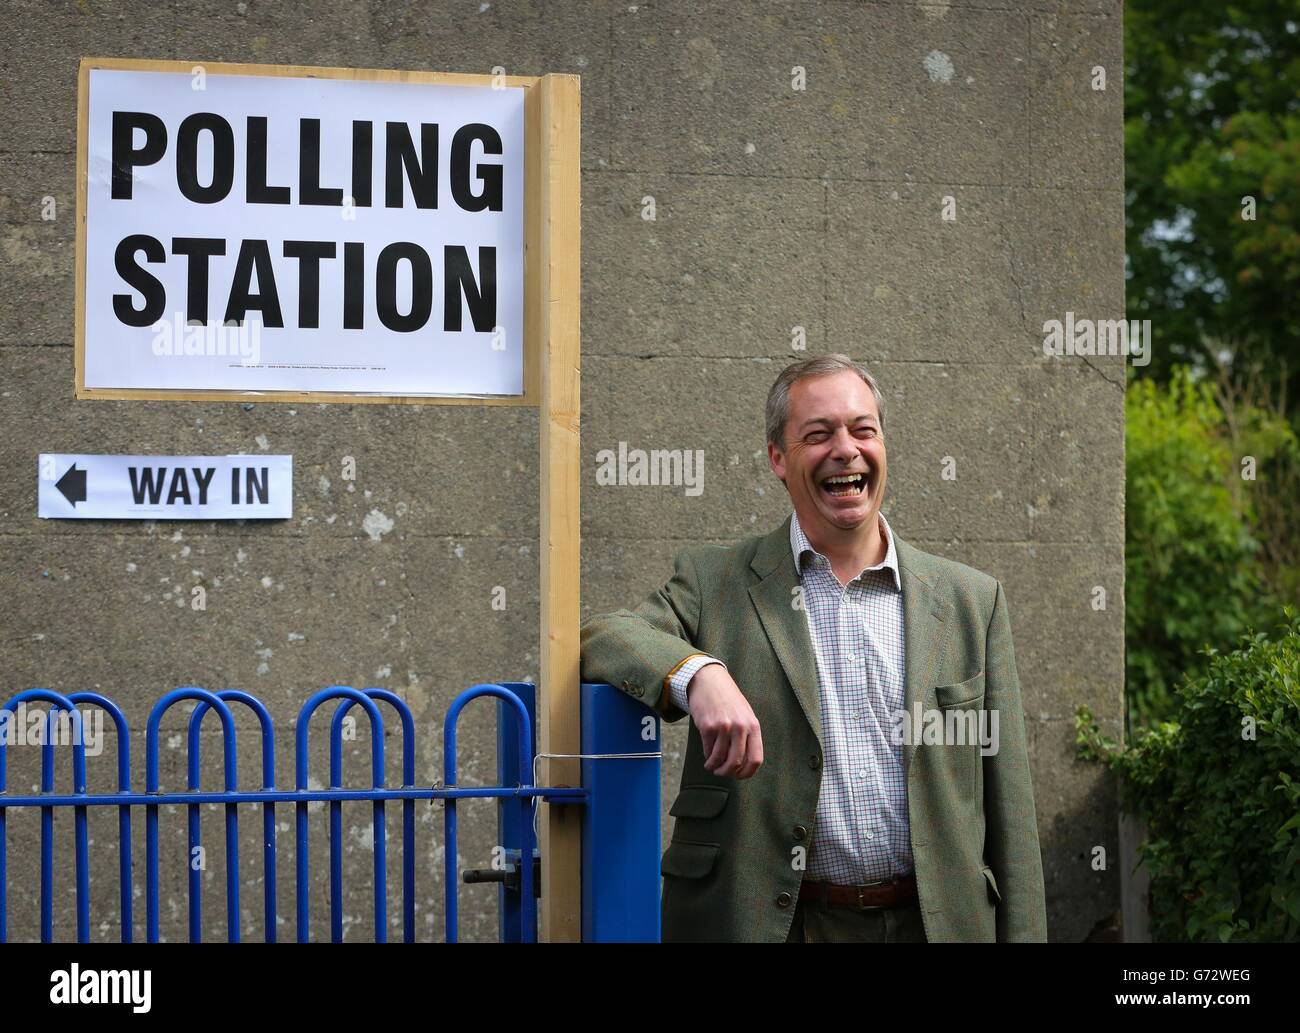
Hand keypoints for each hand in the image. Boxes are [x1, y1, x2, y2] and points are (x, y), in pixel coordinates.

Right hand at [687, 664, 763, 778]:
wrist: (709, 681)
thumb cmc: (728, 700)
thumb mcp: (745, 716)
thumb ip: (747, 737)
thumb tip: (743, 765)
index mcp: (753, 726)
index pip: (756, 759)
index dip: (747, 773)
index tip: (738, 776)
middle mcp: (740, 727)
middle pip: (736, 762)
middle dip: (728, 773)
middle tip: (722, 773)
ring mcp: (724, 726)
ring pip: (720, 758)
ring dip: (714, 767)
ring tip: (711, 766)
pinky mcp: (708, 726)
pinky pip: (708, 750)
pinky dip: (707, 757)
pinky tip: (707, 756)